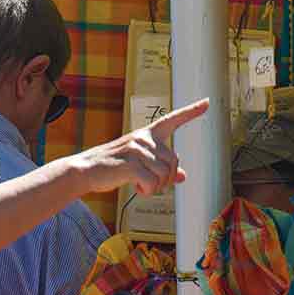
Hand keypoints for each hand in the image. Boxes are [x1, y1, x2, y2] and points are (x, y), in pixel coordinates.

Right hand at [72, 99, 209, 195]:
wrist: (87, 170)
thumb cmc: (113, 166)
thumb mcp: (139, 164)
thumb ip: (161, 167)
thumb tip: (182, 176)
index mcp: (147, 134)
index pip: (172, 120)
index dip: (191, 112)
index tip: (207, 103)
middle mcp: (144, 138)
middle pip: (173, 161)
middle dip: (166, 179)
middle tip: (151, 184)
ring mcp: (137, 149)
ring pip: (164, 174)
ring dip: (156, 187)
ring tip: (140, 184)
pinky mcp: (131, 164)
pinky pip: (153, 182)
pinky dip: (148, 191)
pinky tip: (136, 187)